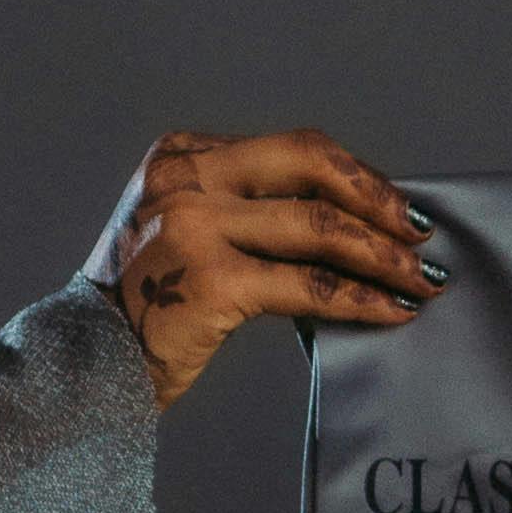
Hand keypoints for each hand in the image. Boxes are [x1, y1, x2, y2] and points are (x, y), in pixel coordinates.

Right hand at [84, 129, 447, 405]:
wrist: (89, 363)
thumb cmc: (152, 305)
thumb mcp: (189, 232)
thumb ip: (249, 211)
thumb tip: (352, 221)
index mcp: (182, 154)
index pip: (292, 149)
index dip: (356, 176)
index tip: (396, 208)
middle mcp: (185, 178)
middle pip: (310, 164)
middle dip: (378, 199)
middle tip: (421, 233)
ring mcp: (194, 224)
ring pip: (318, 226)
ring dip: (383, 255)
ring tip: (422, 280)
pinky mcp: (210, 279)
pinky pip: (308, 285)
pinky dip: (360, 299)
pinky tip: (392, 311)